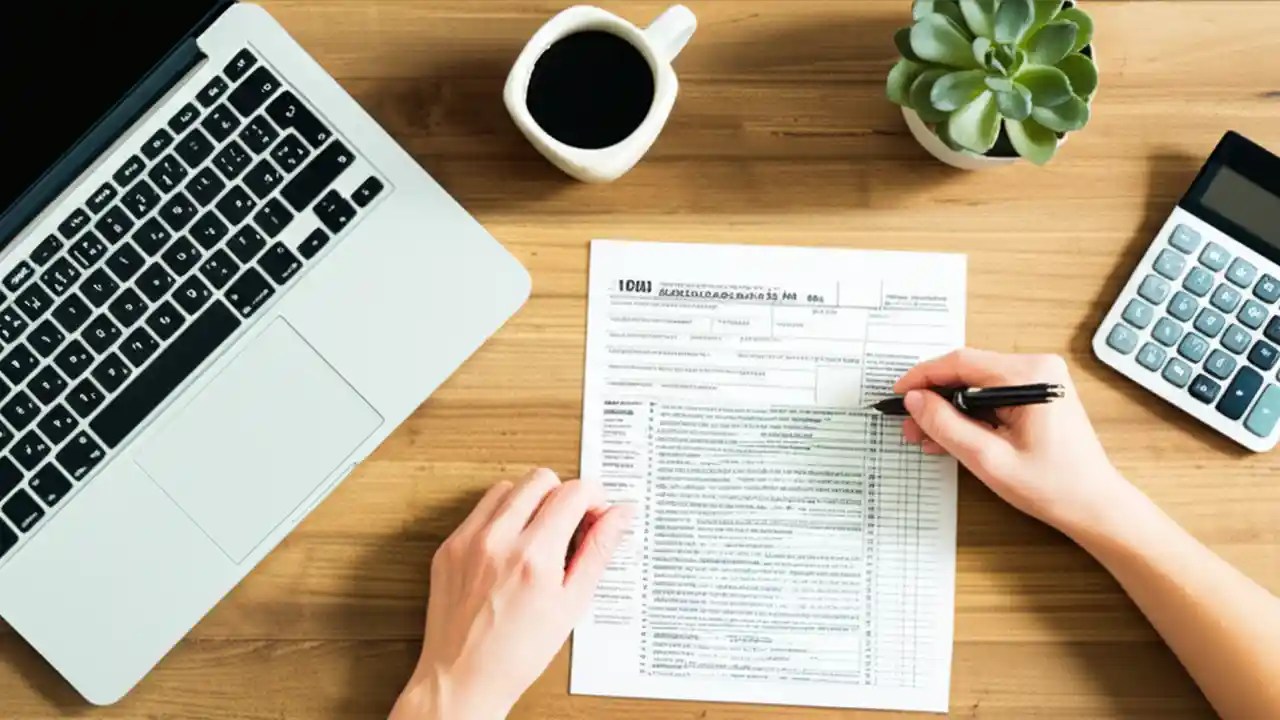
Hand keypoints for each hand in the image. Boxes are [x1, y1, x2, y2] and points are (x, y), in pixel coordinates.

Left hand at [391, 469, 632, 719]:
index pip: (574, 492)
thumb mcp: (572, 604)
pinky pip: (481, 510)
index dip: (594, 497)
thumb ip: (598, 551)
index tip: (597, 513)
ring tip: (539, 535)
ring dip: (530, 500)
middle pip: (541, 478)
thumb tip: (620, 515)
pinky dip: (502, 517)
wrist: (463, 678)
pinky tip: (511, 546)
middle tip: (570, 523)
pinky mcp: (449, 547)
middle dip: (563, 494)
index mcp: (534, 557)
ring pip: (508, 486)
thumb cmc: (517, 653)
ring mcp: (468, 541)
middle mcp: (498, 541)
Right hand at [894, 349, 1133, 534]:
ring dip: (949, 410)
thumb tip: (916, 401)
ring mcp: (1040, 381)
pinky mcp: (1039, 395)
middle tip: (910, 426)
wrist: (1095, 506)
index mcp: (1030, 376)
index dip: (922, 378)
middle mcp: (1038, 369)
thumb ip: (947, 425)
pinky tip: (952, 437)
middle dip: (934, 399)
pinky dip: (969, 414)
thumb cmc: (1054, 486)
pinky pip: (992, 396)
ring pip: (976, 385)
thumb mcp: (989, 459)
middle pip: (967, 372)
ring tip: (927, 437)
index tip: (898, 396)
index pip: (960, 362)